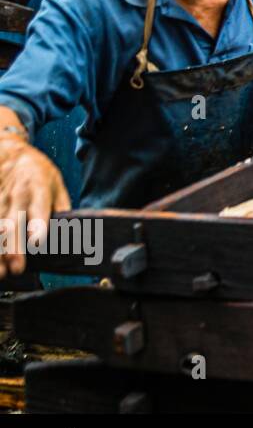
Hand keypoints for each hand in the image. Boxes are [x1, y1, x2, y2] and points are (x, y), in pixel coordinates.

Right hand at [0, 136, 70, 277]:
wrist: (12, 154)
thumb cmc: (39, 172)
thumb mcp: (57, 184)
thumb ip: (62, 208)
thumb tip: (71, 232)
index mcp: (38, 191)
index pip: (38, 211)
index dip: (37, 227)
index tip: (36, 242)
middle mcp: (17, 198)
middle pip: (13, 225)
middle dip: (14, 249)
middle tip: (17, 269)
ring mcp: (0, 202)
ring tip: (1, 273)